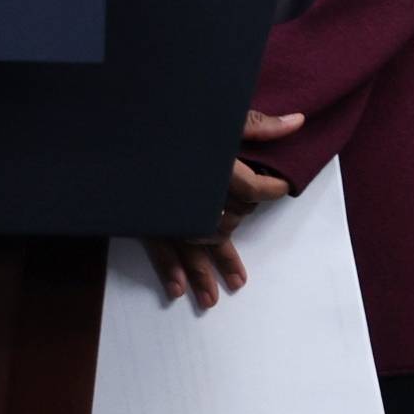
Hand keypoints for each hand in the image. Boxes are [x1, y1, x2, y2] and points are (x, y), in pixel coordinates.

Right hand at [138, 110, 306, 309]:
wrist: (116, 122)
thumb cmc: (171, 116)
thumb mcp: (216, 114)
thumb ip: (255, 124)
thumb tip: (297, 122)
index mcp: (217, 167)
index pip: (254, 188)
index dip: (272, 189)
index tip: (281, 188)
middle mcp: (196, 194)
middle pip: (227, 221)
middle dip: (236, 230)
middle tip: (242, 254)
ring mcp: (170, 209)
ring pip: (196, 246)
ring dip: (204, 273)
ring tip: (212, 299)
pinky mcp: (145, 215)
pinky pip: (159, 246)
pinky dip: (169, 268)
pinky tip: (177, 289)